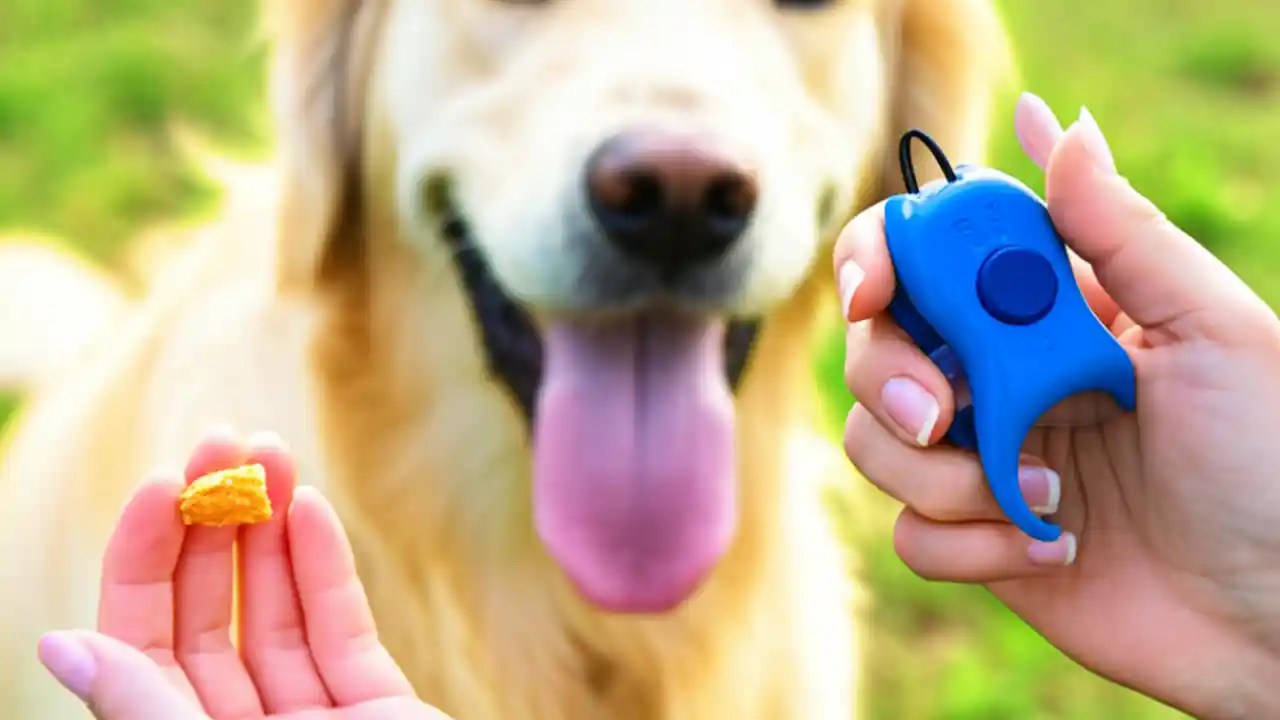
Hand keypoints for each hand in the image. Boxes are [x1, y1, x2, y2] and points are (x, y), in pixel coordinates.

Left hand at [37, 429, 450, 719]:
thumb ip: (147, 714)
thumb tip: (59, 646)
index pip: (141, 641)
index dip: (143, 558)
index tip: (161, 482)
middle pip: (207, 615)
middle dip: (211, 524)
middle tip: (224, 441)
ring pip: (275, 613)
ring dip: (272, 530)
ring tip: (270, 454)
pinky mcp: (375, 711)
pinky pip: (341, 632)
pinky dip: (326, 571)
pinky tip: (311, 511)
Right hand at [836, 93, 1279, 718]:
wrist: (1278, 609)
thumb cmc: (1271, 460)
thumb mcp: (1212, 330)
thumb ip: (1122, 233)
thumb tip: (1058, 125)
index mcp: (1047, 312)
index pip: (930, 257)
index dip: (880, 260)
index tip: (873, 292)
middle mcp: (998, 377)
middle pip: (876, 346)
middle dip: (893, 379)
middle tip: (944, 416)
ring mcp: (980, 458)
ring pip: (874, 442)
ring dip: (945, 478)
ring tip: (1051, 497)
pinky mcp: (974, 539)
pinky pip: (911, 533)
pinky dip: (972, 546)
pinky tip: (1054, 550)